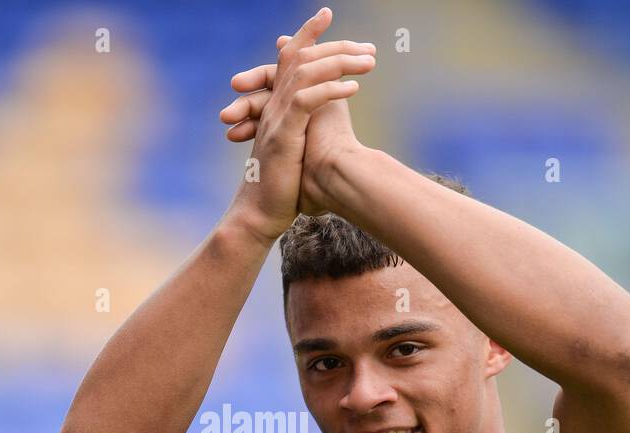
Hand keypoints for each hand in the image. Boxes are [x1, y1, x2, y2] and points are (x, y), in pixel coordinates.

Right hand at [219, 8, 374, 241]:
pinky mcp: (283, 136)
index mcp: (276, 107)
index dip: (307, 33)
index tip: (328, 13)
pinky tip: (354, 88)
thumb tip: (332, 135)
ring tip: (371, 62)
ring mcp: (276, 120)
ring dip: (340, 62)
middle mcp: (273, 106)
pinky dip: (330, 90)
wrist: (259, 215)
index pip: (290, 58)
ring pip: (305, 74)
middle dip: (336, 45)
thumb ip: (308, 133)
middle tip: (370, 47)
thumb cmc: (280, 189)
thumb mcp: (296, 153)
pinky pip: (306, 101)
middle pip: (301, 58)